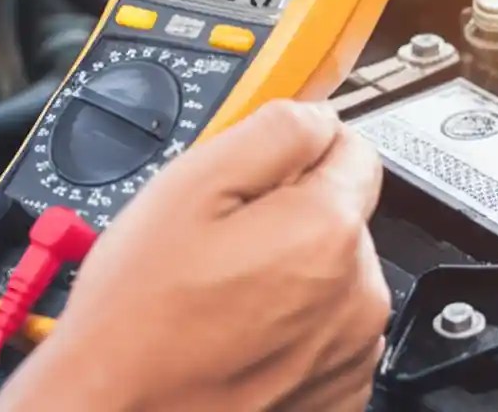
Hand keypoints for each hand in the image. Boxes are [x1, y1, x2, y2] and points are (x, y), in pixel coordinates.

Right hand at [0, 101, 390, 410]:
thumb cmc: (138, 320)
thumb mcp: (187, 188)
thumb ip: (269, 132)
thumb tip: (314, 113)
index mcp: (328, 230)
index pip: (354, 148)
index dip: (303, 148)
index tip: (266, 166)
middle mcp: (359, 293)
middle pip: (342, 216)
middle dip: (293, 214)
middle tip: (221, 239)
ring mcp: (351, 351)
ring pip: (336, 277)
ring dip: (294, 274)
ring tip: (222, 294)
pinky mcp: (338, 393)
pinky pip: (329, 334)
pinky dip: (295, 328)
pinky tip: (239, 334)